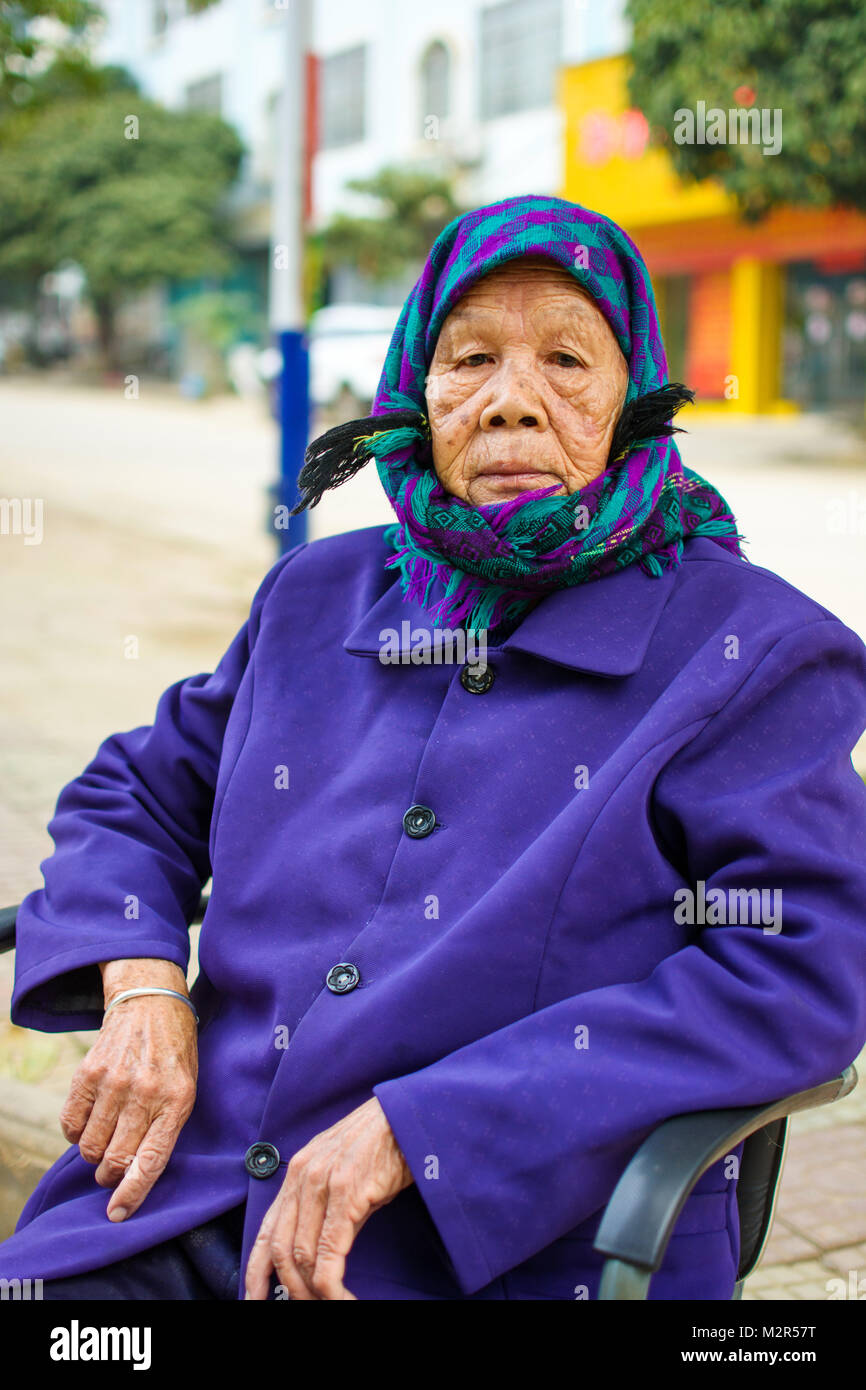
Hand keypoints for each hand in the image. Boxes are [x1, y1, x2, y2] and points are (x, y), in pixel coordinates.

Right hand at [59, 957, 197, 1221]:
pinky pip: (71, 1125)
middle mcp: (146, 1093)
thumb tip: (137, 1173)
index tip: (117, 1213)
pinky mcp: (88, 1073)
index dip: (133, 1193)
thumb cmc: (174, 1053)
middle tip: (112, 1172)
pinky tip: (90, 1123)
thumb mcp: (187, 1087)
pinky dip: (77, 1134)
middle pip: (116, 1159)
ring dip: (95, 1155)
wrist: (150, 1002)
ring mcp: (115, 1082)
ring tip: (105, 1141)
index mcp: (177, 1100)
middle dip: (111, 1176)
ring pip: (92, 1146)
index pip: (151, 1160)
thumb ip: (166, 1127)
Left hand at [244, 1097, 413, 1299]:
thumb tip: (320, 1254)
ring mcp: (323, 1184)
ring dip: (312, 1291)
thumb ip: (325, 1209)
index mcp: (297, 1173)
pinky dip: (331, 1285)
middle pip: (281, 1250)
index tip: (255, 1298)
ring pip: (301, 1256)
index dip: (256, 1272)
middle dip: (290, 1289)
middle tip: (305, 1307)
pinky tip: (341, 1297)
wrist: (406, 1114)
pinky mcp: (348, 1194)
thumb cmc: (380, 1145)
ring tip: (329, 1304)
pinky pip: (329, 1253)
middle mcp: (303, 1177)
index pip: (267, 1231)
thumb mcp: (343, 1175)